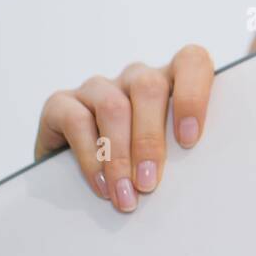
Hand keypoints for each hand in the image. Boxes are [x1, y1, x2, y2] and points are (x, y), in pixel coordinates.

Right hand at [33, 45, 214, 211]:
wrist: (81, 179)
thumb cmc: (145, 166)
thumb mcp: (172, 156)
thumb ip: (184, 153)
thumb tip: (194, 179)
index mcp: (173, 82)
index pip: (192, 61)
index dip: (193, 94)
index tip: (189, 140)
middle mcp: (136, 78)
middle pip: (149, 88)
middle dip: (149, 140)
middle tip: (149, 183)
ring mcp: (99, 88)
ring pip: (113, 106)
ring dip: (119, 156)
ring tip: (126, 194)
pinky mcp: (62, 103)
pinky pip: (77, 121)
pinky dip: (91, 158)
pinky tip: (101, 185)